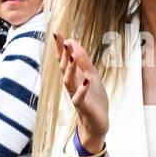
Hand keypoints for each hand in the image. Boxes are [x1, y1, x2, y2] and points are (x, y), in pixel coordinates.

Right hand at [54, 32, 108, 153]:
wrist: (97, 122)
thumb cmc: (94, 99)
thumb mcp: (91, 75)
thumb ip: (83, 61)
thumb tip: (74, 43)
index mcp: (74, 77)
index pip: (64, 60)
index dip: (61, 48)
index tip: (57, 34)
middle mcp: (72, 85)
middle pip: (64, 68)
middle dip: (62, 55)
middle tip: (62, 40)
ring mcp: (76, 95)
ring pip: (69, 81)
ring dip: (70, 68)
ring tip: (71, 55)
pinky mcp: (84, 106)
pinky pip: (79, 97)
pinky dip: (82, 89)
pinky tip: (86, 81)